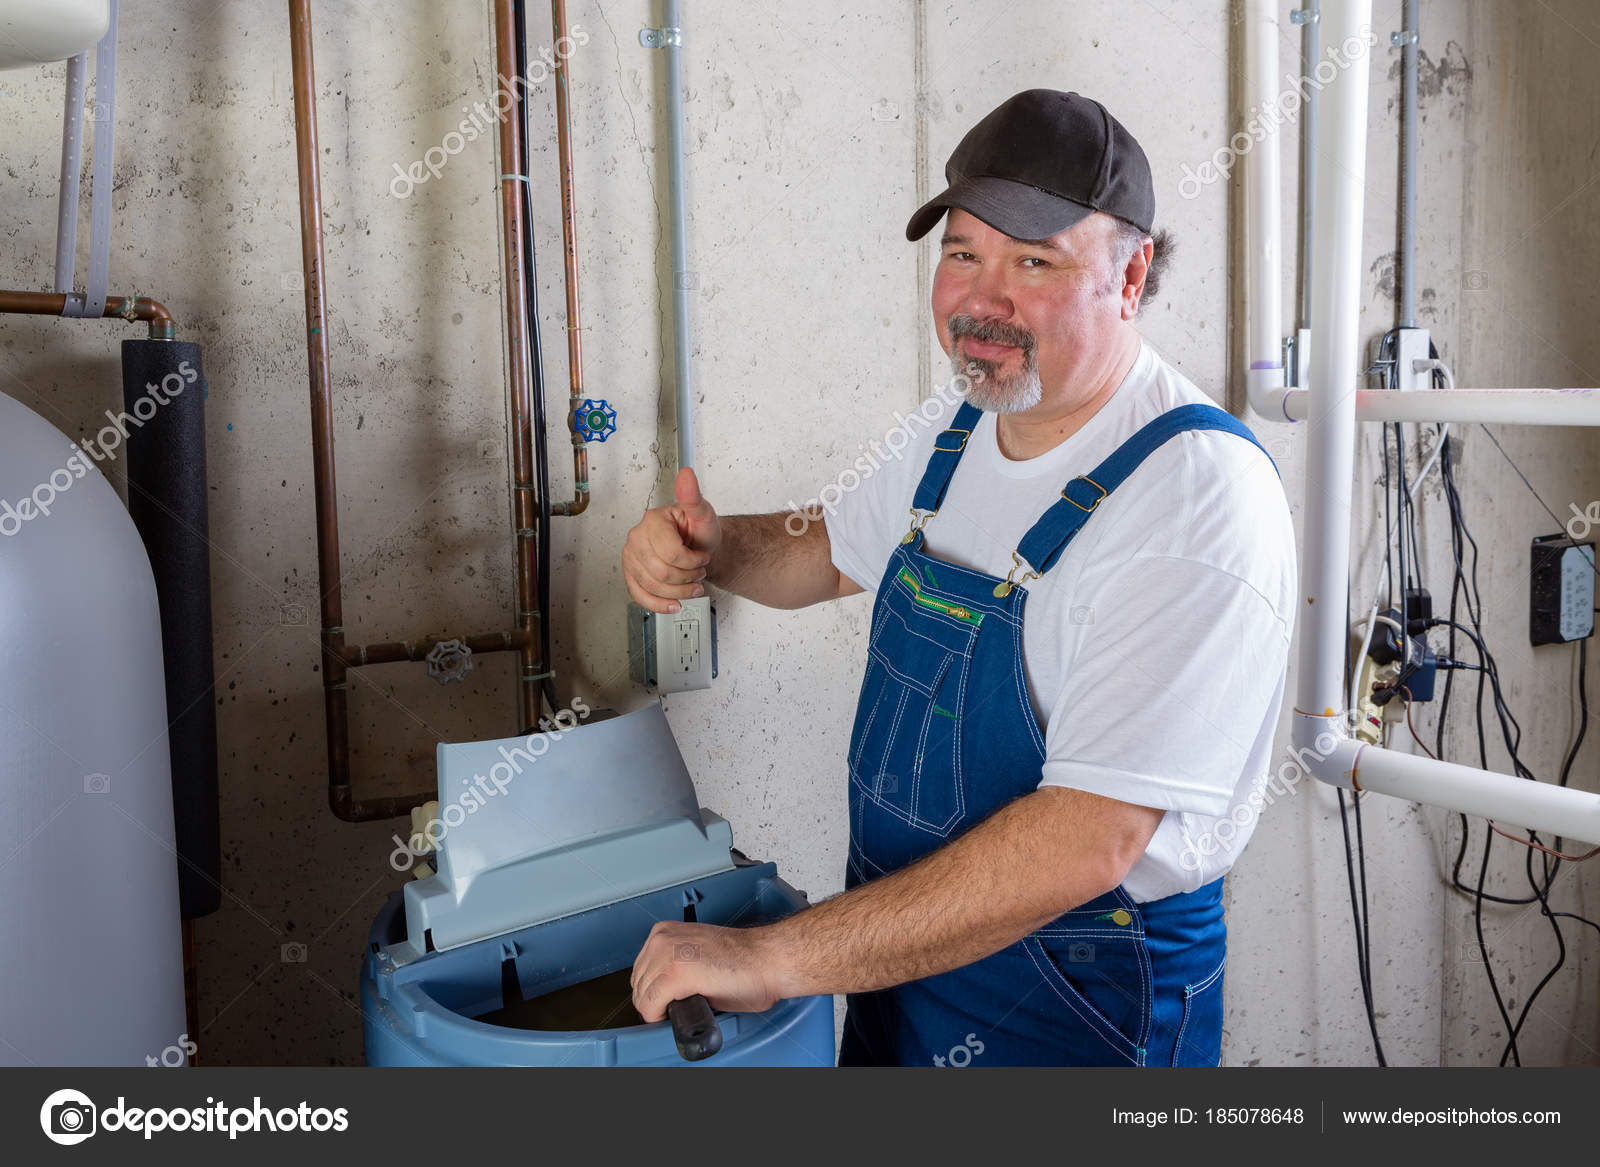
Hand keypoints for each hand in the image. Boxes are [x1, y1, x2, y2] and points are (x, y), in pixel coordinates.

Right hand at [621, 466, 720, 613]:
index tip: (702, 558)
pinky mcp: (631, 573)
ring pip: (653, 586)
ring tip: (691, 586)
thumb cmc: (699, 530)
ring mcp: (631, 556)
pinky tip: (673, 604)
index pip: (671, 553)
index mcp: (653, 520)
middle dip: (687, 578)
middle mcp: (637, 537)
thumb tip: (687, 474)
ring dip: (678, 592)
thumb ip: (693, 497)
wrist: (697, 545)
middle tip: (698, 572)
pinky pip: (640, 595)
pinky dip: (659, 604)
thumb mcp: (703, 513)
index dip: (692, 562)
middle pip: (662, 572)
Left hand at [630, 921, 782, 1022]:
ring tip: (685, 1007)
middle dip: (654, 1001)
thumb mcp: (696, 955)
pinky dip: (660, 1017)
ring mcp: (666, 956)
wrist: (767, 959)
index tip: (668, 999)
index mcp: (665, 932)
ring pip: (642, 997)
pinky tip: (679, 1012)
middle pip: (638, 984)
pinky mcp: (675, 974)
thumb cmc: (744, 960)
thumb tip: (660, 992)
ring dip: (658, 1009)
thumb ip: (673, 965)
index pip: (640, 971)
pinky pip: (650, 1007)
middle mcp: (661, 940)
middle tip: (679, 1006)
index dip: (654, 991)